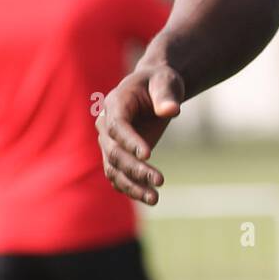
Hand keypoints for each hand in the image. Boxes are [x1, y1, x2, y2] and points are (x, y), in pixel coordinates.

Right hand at [96, 64, 184, 205]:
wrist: (154, 89)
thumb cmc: (160, 82)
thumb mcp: (166, 81)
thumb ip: (166, 95)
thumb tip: (171, 111)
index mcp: (116, 103)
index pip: (117, 126)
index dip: (130, 141)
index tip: (148, 155)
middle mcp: (106, 125)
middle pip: (114, 151)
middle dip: (135, 168)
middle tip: (159, 180)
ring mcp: (109, 142)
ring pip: (114, 169)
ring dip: (132, 185)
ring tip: (155, 198)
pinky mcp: (117, 155)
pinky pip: (119, 175)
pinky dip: (132, 188)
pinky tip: (150, 197)